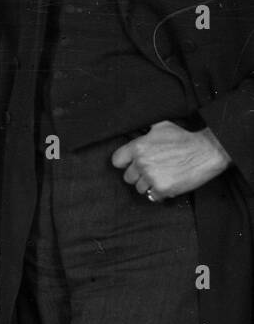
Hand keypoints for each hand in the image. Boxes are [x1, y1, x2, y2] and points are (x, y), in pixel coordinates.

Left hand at [111, 120, 230, 200]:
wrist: (207, 151)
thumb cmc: (185, 137)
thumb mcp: (160, 126)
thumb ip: (144, 132)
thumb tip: (137, 131)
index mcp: (138, 147)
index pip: (116, 161)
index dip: (125, 163)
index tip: (133, 163)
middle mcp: (142, 163)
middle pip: (128, 177)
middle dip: (138, 175)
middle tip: (152, 170)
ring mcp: (152, 177)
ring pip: (139, 188)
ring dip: (149, 185)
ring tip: (162, 176)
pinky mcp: (163, 189)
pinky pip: (153, 197)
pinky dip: (160, 193)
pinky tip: (168, 183)